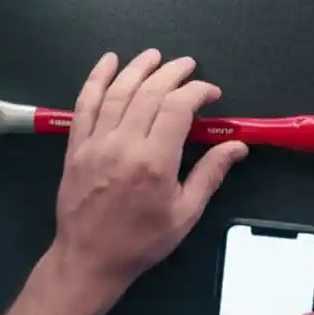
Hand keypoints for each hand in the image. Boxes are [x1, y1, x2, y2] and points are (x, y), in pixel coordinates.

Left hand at [50, 50, 247, 298]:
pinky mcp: (76, 146)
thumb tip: (237, 146)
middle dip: (172, 73)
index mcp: (155, 162)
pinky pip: (85, 103)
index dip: (197, 92)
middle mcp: (124, 144)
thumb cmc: (142, 241)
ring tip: (155, 56)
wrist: (90, 258)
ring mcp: (96, 143)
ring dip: (138, 68)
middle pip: (149, 93)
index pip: (178, 108)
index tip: (211, 93)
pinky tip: (109, 62)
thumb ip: (210, 174)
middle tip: (188, 65)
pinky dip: (96, 79)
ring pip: (118, 92)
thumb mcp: (185, 213)